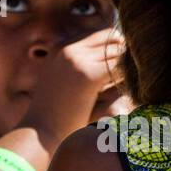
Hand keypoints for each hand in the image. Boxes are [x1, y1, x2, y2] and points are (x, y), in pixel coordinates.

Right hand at [20, 27, 125, 150]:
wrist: (39, 134)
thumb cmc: (50, 116)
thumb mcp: (57, 83)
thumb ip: (76, 69)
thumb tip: (104, 65)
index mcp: (60, 48)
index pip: (99, 35)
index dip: (115, 48)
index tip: (123, 64)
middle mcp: (68, 49)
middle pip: (111, 38)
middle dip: (124, 54)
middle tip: (132, 73)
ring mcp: (78, 60)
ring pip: (117, 52)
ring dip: (126, 67)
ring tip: (126, 85)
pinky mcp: (89, 76)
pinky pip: (118, 68)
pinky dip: (125, 78)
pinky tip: (124, 92)